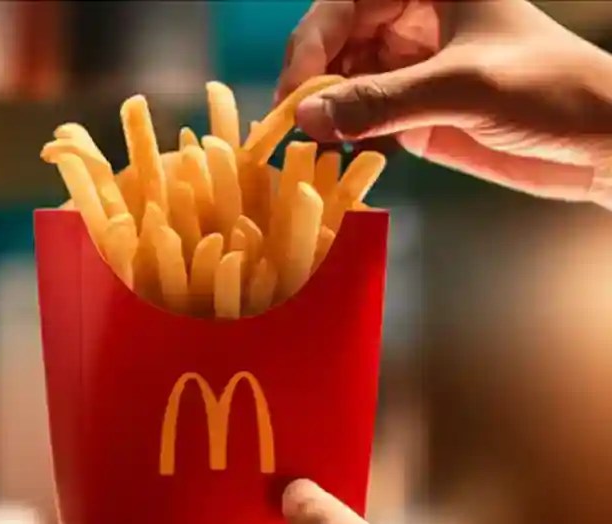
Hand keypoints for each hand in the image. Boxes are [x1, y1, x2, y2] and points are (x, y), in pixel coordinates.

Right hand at [280, 0, 611, 206]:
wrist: (604, 145)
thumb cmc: (552, 91)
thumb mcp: (463, 87)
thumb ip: (381, 101)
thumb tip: (306, 118)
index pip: (344, 4)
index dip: (312, 42)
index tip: (297, 90)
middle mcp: (415, 23)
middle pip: (335, 42)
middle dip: (310, 81)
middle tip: (293, 124)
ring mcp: (413, 70)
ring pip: (342, 83)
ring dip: (322, 115)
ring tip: (312, 148)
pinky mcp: (416, 114)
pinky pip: (361, 119)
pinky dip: (343, 138)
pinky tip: (338, 158)